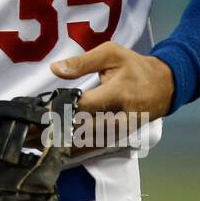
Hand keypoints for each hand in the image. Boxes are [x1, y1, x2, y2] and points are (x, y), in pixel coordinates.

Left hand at [50, 41, 174, 146]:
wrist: (164, 86)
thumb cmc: (135, 67)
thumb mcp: (111, 54)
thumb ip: (82, 62)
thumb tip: (54, 69)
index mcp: (118, 93)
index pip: (83, 106)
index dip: (61, 108)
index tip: (42, 109)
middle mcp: (122, 117)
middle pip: (84, 129)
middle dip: (60, 128)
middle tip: (35, 129)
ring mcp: (122, 131)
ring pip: (89, 141)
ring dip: (65, 140)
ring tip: (42, 139)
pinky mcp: (121, 137)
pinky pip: (96, 145)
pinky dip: (78, 146)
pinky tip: (61, 146)